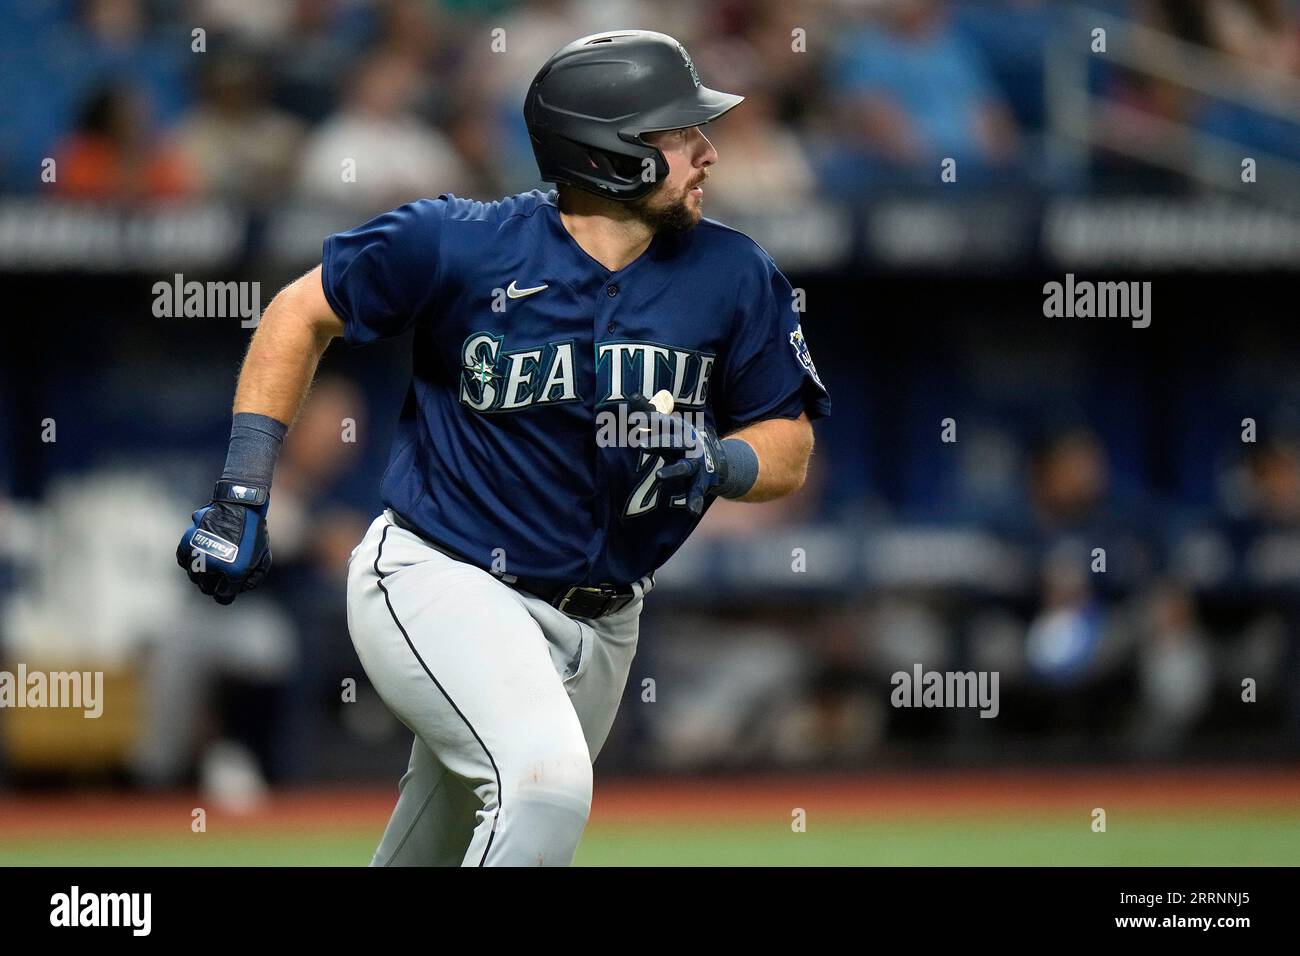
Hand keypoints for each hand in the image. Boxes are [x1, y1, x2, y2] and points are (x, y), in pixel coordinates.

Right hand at [176, 480, 271, 604]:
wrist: (240, 506)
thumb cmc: (254, 533)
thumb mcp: (263, 558)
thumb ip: (252, 580)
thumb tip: (238, 591)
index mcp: (234, 572)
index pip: (223, 596)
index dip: (226, 595)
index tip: (225, 591)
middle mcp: (214, 565)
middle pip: (206, 588)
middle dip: (212, 586)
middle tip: (217, 579)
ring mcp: (198, 553)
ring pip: (193, 576)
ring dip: (201, 574)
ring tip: (209, 566)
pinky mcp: (188, 541)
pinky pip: (183, 559)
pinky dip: (189, 560)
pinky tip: (197, 556)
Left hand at [626, 394, 728, 515]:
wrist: (717, 458)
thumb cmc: (683, 440)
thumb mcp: (669, 426)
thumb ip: (650, 412)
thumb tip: (630, 394)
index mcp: (679, 431)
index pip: (662, 423)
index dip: (648, 420)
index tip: (633, 418)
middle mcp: (688, 446)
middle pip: (672, 443)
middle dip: (659, 442)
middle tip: (641, 444)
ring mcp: (695, 465)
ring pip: (683, 468)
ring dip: (671, 472)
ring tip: (658, 476)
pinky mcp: (700, 482)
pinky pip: (696, 492)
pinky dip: (694, 501)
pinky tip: (691, 510)